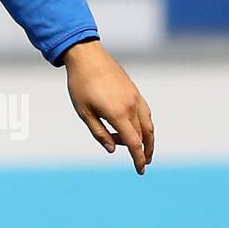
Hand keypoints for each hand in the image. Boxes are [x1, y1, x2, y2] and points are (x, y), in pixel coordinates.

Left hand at [63, 39, 153, 173]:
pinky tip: (138, 128)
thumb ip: (99, 133)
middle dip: (141, 150)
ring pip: (148, 124)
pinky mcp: (135, 90)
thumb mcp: (83, 112)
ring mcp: (135, 97)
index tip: (140, 170)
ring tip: (144, 149)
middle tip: (139, 161)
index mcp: (117, 113)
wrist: (87, 56)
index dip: (138, 159)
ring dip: (148, 139)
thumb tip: (112, 149)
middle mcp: (131, 106)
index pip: (134, 143)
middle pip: (142, 135)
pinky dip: (145, 125)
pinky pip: (145, 112)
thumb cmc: (80, 84)